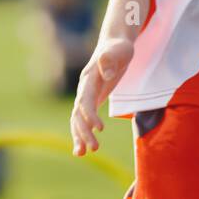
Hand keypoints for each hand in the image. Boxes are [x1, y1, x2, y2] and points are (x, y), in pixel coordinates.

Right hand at [70, 37, 134, 155]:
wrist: (114, 44)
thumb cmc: (119, 47)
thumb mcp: (120, 50)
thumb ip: (111, 59)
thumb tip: (106, 73)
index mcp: (89, 77)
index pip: (86, 99)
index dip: (90, 114)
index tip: (99, 128)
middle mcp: (83, 87)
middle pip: (79, 113)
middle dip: (84, 131)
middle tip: (94, 149)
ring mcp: (85, 95)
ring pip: (77, 119)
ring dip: (79, 136)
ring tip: (82, 154)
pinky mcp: (90, 100)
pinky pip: (82, 120)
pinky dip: (81, 133)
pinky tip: (83, 149)